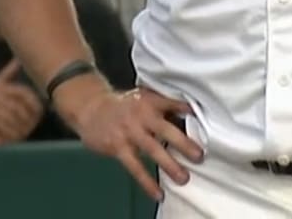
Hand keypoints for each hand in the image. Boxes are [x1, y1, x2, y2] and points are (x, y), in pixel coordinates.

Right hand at [68, 86, 203, 201]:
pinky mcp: (119, 147)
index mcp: (150, 101)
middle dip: (183, 143)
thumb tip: (190, 116)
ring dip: (169, 164)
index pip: (171, 103)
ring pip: (152, 149)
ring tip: (183, 178)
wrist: (91, 108)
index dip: (185, 109)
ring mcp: (129, 131)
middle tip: (198, 155)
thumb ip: (163, 105)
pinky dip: (147, 182)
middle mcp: (141, 115)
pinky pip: (135, 167)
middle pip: (165, 130)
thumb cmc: (123, 106)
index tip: (200, 116)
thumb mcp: (143, 98)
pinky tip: (158, 193)